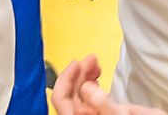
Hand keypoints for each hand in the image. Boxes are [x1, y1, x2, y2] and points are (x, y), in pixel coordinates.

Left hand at [51, 55, 167, 114]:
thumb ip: (104, 105)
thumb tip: (85, 89)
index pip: (61, 99)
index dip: (66, 79)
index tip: (77, 62)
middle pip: (70, 93)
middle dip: (79, 72)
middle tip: (91, 59)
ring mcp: (95, 113)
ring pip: (80, 92)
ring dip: (85, 74)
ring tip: (95, 63)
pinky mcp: (105, 111)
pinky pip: (90, 95)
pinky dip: (92, 81)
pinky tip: (97, 75)